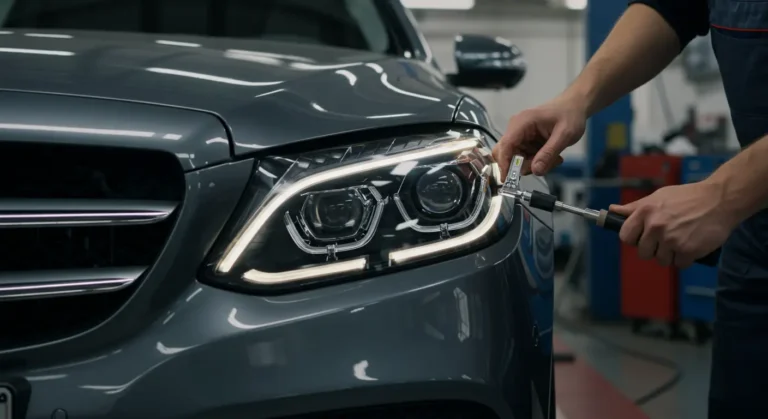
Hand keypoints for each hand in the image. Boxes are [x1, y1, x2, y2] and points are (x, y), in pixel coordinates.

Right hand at [492, 95, 587, 177]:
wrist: (574, 106)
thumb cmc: (570, 115)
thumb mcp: (564, 135)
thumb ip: (549, 153)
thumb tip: (535, 170)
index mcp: (522, 123)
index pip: (505, 145)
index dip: (504, 164)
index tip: (508, 179)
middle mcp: (516, 128)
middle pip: (506, 154)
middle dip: (523, 165)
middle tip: (543, 166)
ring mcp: (519, 135)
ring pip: (516, 159)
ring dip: (533, 164)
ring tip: (553, 158)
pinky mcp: (524, 141)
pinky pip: (524, 157)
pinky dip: (536, 161)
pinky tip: (551, 155)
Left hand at [609, 181, 737, 267]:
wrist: (720, 200)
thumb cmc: (688, 197)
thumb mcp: (658, 196)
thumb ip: (634, 207)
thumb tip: (612, 211)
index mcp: (645, 212)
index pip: (625, 236)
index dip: (633, 238)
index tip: (642, 236)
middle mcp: (656, 226)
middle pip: (642, 252)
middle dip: (653, 248)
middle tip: (666, 238)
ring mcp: (671, 240)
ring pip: (660, 260)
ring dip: (670, 254)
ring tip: (681, 239)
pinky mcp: (687, 251)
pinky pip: (679, 264)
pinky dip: (685, 258)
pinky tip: (691, 245)